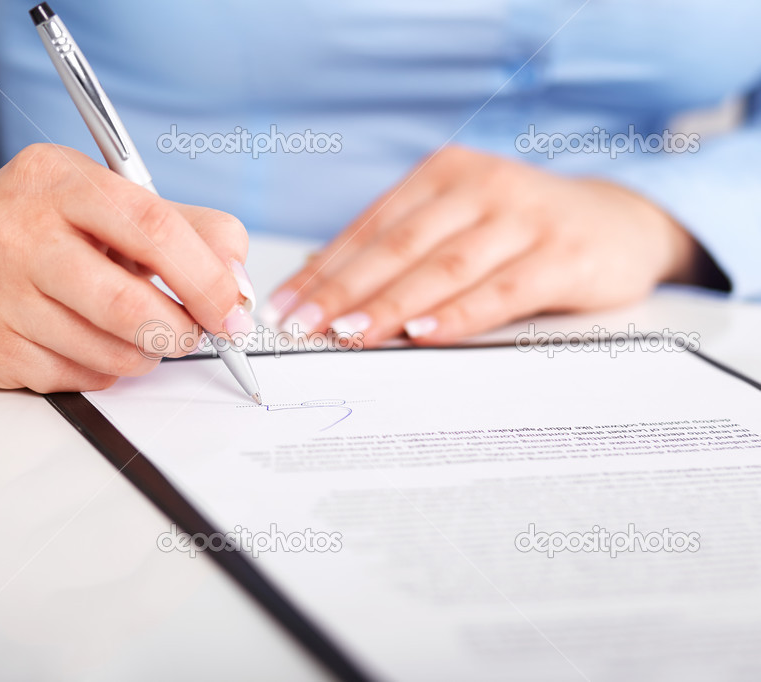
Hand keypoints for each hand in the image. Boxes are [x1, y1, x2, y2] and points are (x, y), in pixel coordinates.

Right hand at [0, 144, 254, 392]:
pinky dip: (106, 369)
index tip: (234, 310)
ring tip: (139, 331)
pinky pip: (79, 378)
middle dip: (180, 332)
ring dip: (146, 354)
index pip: (152, 228)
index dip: (206, 278)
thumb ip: (192, 230)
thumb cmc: (50, 225)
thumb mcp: (116, 200)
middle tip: (193, 333)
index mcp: (58, 180)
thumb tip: (240, 286)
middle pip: (127, 305)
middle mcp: (16, 232)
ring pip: (109, 352)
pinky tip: (89, 339)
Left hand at [265, 145, 707, 345]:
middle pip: (397, 246)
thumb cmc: (519, 229)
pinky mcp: (564, 255)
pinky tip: (423, 335)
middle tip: (302, 326)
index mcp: (443, 173)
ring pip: (443, 267)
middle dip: (342, 291)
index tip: (284, 307)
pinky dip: (459, 314)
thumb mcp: (456, 220)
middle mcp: (481, 186)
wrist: (619, 222)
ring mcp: (525, 217)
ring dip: (390, 305)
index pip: (369, 228)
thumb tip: (318, 281)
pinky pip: (502, 289)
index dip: (323, 270)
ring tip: (348, 335)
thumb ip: (398, 245)